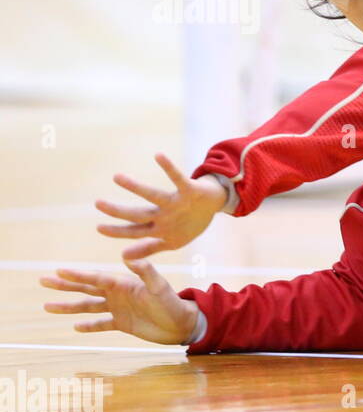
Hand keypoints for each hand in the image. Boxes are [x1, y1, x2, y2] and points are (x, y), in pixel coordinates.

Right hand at [40, 258, 198, 344]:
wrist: (183, 324)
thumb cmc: (173, 304)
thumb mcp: (160, 287)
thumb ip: (146, 272)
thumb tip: (128, 258)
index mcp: (124, 283)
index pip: (96, 278)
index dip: (78, 275)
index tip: (58, 270)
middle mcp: (118, 294)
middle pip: (86, 288)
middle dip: (65, 285)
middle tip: (43, 280)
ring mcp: (118, 309)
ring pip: (88, 306)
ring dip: (69, 306)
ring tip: (47, 306)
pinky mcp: (122, 324)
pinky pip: (101, 324)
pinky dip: (89, 326)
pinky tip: (75, 326)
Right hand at [95, 153, 227, 259]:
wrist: (215, 207)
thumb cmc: (189, 224)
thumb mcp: (171, 241)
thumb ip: (148, 247)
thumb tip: (123, 255)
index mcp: (161, 229)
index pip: (135, 231)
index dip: (117, 231)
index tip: (98, 227)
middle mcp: (167, 217)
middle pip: (139, 214)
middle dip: (119, 210)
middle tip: (98, 202)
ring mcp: (177, 203)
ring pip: (153, 195)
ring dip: (136, 187)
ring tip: (117, 177)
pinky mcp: (189, 190)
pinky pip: (178, 177)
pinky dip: (169, 167)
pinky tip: (158, 155)